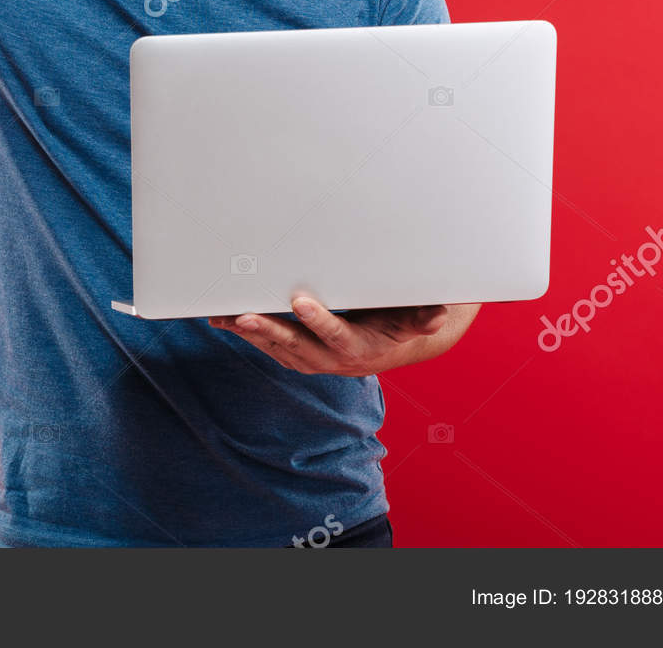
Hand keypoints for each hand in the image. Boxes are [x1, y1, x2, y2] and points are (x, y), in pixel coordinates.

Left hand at [209, 297, 451, 375]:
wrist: (387, 347)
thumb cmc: (397, 325)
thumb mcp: (412, 320)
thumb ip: (422, 318)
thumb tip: (438, 315)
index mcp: (357, 348)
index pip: (335, 335)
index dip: (318, 321)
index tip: (301, 302)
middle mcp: (329, 359)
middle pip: (296, 345)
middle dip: (269, 330)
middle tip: (244, 315)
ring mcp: (309, 359)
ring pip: (276, 347)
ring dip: (250, 333)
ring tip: (224, 317)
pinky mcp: (295, 354)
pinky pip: (268, 345)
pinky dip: (246, 333)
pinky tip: (223, 320)